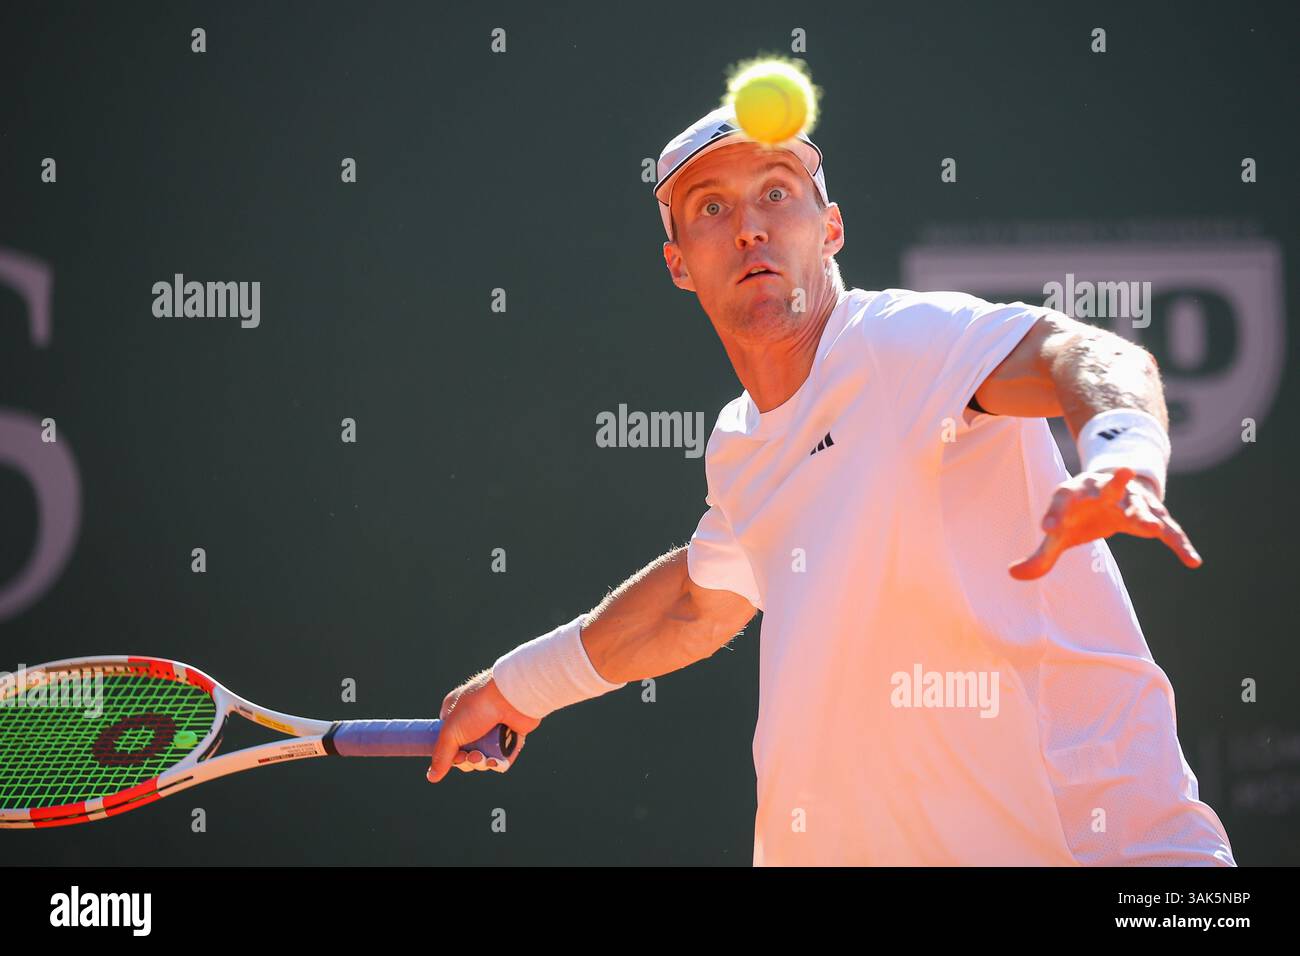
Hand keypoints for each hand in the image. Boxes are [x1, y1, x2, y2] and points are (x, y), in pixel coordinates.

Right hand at [426, 670, 540, 782]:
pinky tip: (496, 761)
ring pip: (485, 757)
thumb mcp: (451, 732)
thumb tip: (432, 777)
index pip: (449, 740)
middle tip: (469, 757)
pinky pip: (503, 757)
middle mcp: (475, 720)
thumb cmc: (477, 707)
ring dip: (482, 763)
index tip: (454, 757)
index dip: (450, 754)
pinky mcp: (511, 736)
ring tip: (483, 758)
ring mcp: (494, 729)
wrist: (511, 696)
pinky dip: (499, 763)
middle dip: (467, 761)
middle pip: (466, 753)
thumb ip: (441, 756)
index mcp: (457, 714)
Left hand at [1009, 467, 1201, 580]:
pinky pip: (1169, 529)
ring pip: (1141, 506)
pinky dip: (1179, 543)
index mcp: (1074, 492)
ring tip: (1151, 527)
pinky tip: (1192, 560)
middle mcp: (1104, 490)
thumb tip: (1013, 574)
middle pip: (1108, 487)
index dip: (1052, 513)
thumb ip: (1041, 554)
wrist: (1114, 485)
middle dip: (1114, 482)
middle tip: (1122, 473)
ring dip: (1146, 514)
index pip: (1060, 500)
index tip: (1046, 529)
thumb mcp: (1059, 529)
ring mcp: (1131, 499)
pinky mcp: (1153, 513)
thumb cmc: (1079, 512)